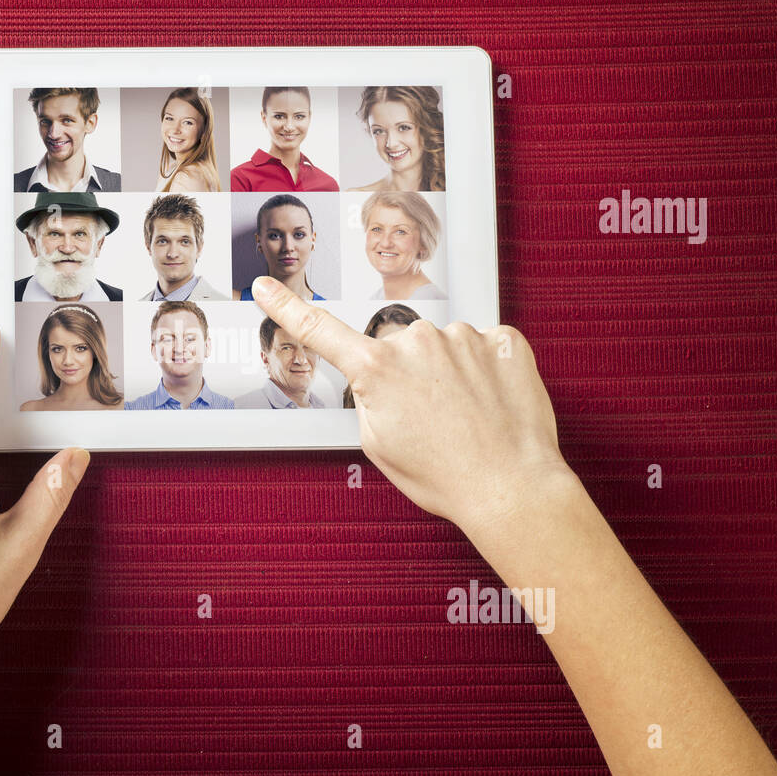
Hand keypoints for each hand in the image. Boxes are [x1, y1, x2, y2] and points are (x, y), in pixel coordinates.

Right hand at [250, 277, 570, 534]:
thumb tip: (380, 379)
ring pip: (445, 345)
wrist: (511, 488)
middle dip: (408, 373)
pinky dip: (487, 370)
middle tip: (429, 418)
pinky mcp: (505, 341)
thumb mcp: (379, 445)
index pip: (319, 330)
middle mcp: (416, 341)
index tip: (265, 287)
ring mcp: (464, 337)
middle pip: (399, 346)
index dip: (287, 307)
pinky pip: (486, 346)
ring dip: (450, 373)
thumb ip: (370, 398)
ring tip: (466, 417)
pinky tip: (491, 403)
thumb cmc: (445, 477)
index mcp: (376, 369)